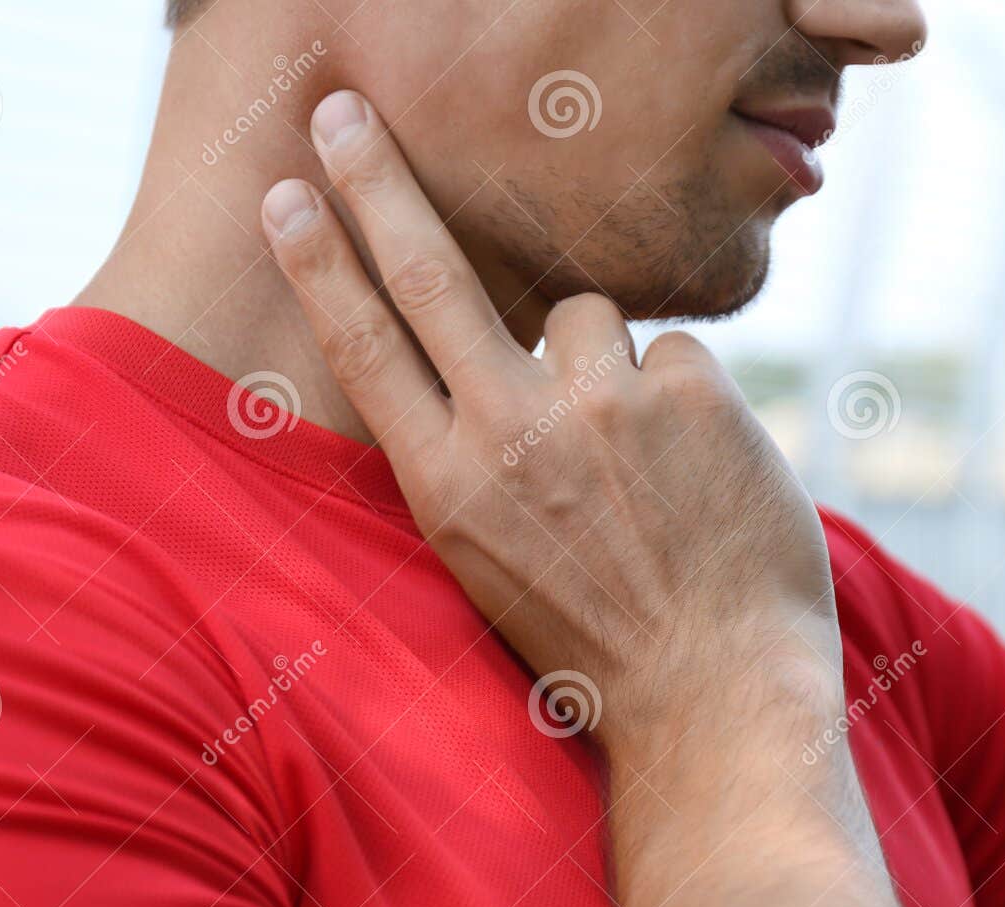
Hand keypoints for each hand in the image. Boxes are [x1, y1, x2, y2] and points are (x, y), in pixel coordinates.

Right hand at [262, 91, 839, 759]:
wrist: (717, 695)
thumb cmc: (605, 642)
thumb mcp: (495, 566)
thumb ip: (472, 463)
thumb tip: (491, 359)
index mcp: (447, 489)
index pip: (364, 348)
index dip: (321, 262)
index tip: (287, 195)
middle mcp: (510, 436)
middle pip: (427, 274)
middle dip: (376, 181)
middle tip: (345, 113)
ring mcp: (602, 406)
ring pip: (588, 317)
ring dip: (611, 369)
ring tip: (645, 466)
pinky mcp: (690, 389)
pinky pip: (674, 350)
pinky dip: (686, 400)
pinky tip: (702, 475)